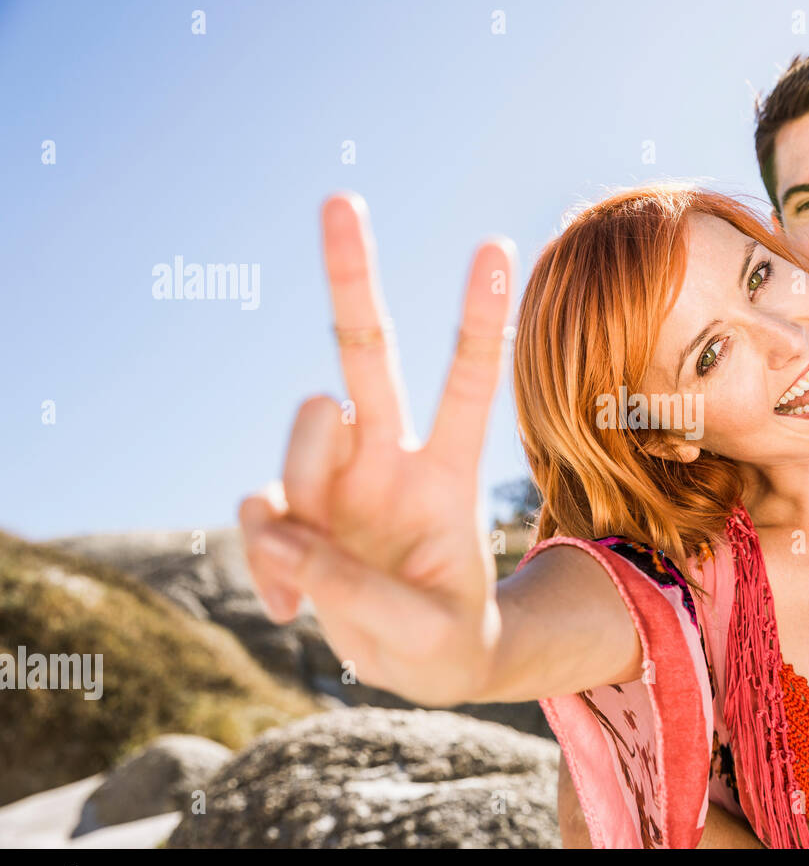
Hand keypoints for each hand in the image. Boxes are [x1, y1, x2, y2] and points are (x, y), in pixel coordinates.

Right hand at [238, 192, 516, 706]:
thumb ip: (350, 585)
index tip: (494, 247)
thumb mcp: (423, 634)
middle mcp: (390, 458)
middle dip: (354, 279)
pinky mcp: (293, 510)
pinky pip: (258, 512)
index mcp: (448, 475)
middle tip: (341, 199)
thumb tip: (274, 527)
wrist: (422, 666)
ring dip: (302, 497)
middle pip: (369, 353)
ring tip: (315, 578)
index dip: (477, 320)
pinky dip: (267, 561)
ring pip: (303, 436)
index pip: (468, 383)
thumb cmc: (443, 640)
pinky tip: (293, 607)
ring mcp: (338, 479)